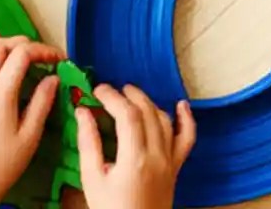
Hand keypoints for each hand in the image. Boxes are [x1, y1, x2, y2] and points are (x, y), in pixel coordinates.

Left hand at [0, 36, 63, 208]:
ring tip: (17, 64)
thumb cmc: (1, 165)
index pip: (22, 54)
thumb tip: (53, 79)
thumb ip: (43, 103)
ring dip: (1, 51)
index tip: (58, 59)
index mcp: (0, 94)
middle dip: (23, 44)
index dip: (43, 50)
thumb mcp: (30, 136)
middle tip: (40, 57)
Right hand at [76, 84, 195, 208]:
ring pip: (165, 121)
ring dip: (149, 103)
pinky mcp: (176, 169)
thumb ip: (88, 143)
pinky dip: (187, 120)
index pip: (127, 115)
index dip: (112, 97)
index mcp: (134, 159)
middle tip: (112, 90)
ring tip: (132, 96)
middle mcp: (157, 157)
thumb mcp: (91, 180)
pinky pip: (187, 140)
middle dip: (129, 95)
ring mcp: (170, 162)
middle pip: (147, 112)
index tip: (97, 91)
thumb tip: (83, 112)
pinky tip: (181, 105)